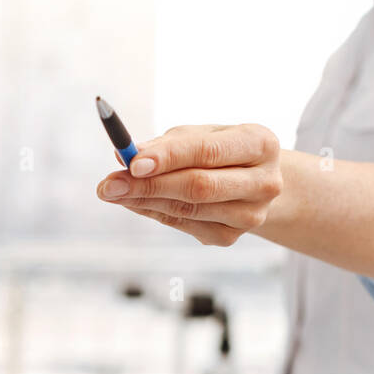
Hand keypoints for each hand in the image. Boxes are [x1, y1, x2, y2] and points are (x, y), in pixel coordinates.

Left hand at [96, 123, 282, 246]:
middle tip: (109, 184)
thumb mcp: (201, 135)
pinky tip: (134, 202)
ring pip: (188, 210)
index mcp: (260, 144)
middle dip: (149, 185)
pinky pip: (184, 225)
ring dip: (145, 201)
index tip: (131, 162)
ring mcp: (250, 216)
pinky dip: (155, 212)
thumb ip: (167, 145)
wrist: (254, 182)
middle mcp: (264, 182)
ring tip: (114, 191)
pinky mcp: (231, 238)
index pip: (208, 152)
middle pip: (199, 187)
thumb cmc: (222, 150)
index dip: (167, 158)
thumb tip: (123, 156)